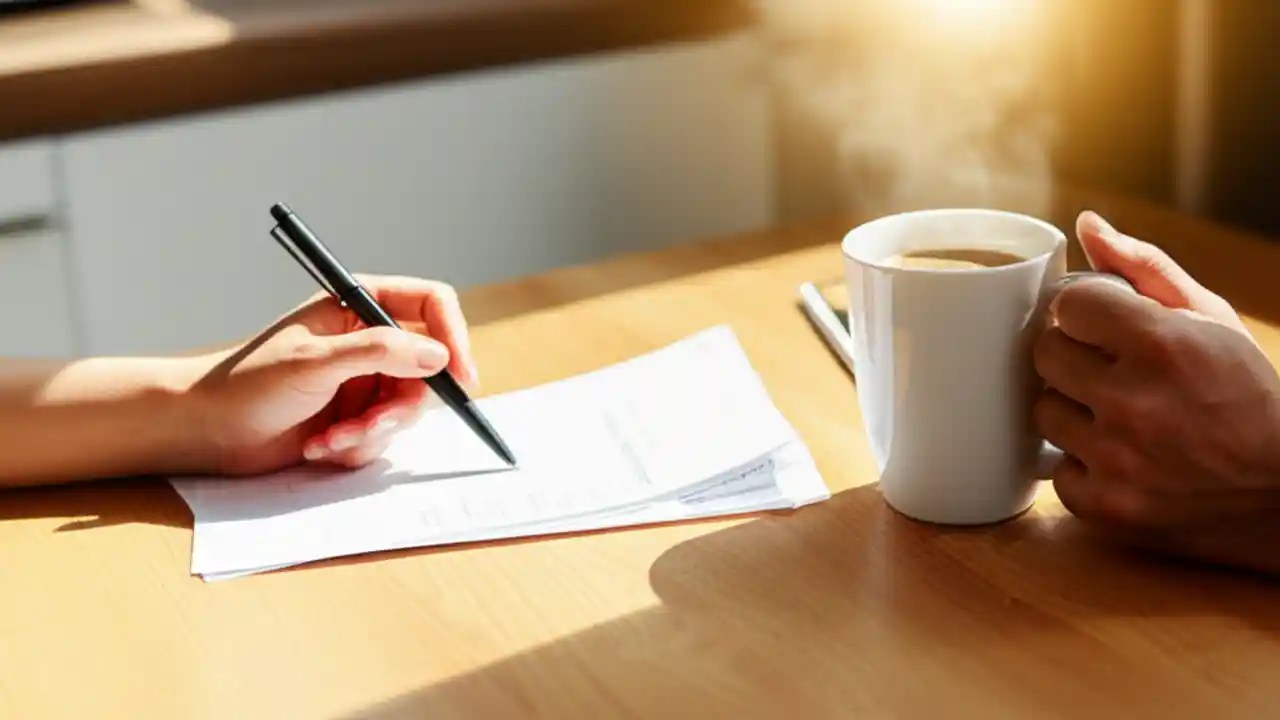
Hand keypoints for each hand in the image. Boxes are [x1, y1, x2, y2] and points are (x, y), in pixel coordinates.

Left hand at [190, 275, 477, 474]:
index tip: (461, 376)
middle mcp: (369, 339)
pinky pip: (384, 436)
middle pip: (428, 367)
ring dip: (372, 430)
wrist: (208, 431)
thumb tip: (439, 356)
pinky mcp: (357, 416)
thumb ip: (380, 352)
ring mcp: (365, 380)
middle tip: (373, 422)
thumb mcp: (316, 361)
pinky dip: (355, 445)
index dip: (453, 337)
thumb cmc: (248, 383)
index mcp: (359, 304)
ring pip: (408, 408)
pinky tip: (318, 444)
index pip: (432, 305)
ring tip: (330, 437)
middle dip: (400, 404)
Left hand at [1034, 212, 1279, 573]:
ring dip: (1074, 409)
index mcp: (1161, 344)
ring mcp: (1116, 459)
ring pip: (1044, 411)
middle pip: (1045, 353)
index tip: (1103, 325)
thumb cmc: (1245, 393)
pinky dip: (1083, 465)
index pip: (1068, 303)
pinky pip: (1056, 470)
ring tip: (1120, 415)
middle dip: (1074, 355)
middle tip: (1110, 369)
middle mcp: (1133, 401)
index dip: (1086, 312)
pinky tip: (1122, 458)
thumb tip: (1086, 224)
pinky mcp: (1107, 506)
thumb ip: (1144, 266)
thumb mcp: (1211, 319)